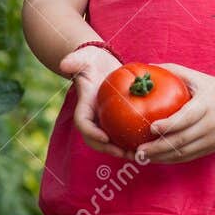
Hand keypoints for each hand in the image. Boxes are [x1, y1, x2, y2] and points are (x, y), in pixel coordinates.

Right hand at [59, 45, 137, 161]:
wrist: (102, 65)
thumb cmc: (91, 61)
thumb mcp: (83, 59)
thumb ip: (74, 61)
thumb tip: (64, 64)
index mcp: (84, 107)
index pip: (84, 124)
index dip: (92, 134)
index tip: (105, 138)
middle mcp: (93, 119)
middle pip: (97, 140)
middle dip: (109, 149)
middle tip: (125, 153)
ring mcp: (105, 121)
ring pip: (112, 142)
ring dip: (124, 151)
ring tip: (140, 155)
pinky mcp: (118, 121)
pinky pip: (124, 134)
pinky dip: (134, 141)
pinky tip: (150, 143)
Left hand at [132, 64, 214, 163]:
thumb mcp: (198, 77)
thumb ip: (174, 71)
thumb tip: (147, 67)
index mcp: (207, 106)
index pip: (187, 118)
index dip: (170, 124)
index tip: (151, 127)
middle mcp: (210, 126)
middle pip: (182, 140)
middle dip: (159, 147)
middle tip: (138, 149)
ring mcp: (211, 140)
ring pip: (184, 153)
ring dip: (162, 157)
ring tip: (141, 156)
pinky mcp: (210, 149)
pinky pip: (188, 157)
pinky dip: (171, 160)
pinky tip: (156, 158)